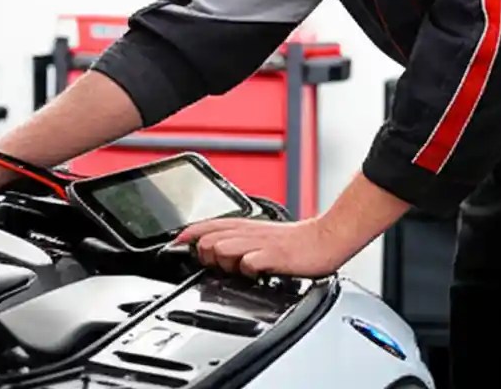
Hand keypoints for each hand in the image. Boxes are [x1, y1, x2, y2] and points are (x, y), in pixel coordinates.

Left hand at [173, 217, 347, 278]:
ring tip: (238, 269)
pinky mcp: (272, 256)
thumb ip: (238, 239)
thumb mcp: (260, 236)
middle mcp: (247, 233)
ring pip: (221, 249)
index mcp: (243, 226)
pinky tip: (256, 274)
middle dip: (206, 255)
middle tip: (220, 265)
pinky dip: (247, 271)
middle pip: (206, 240)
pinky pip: (248, 263)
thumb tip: (215, 248)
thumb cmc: (294, 242)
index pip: (205, 226)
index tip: (177, 244)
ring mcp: (259, 244)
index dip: (187, 235)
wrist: (323, 241)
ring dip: (224, 262)